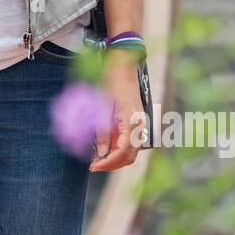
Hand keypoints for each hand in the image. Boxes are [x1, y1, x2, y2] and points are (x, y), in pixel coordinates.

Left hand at [89, 53, 147, 172]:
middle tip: (93, 166)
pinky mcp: (138, 124)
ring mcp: (141, 125)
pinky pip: (131, 144)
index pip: (121, 152)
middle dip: (112, 165)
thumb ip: (102, 131)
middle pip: (129, 157)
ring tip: (98, 159)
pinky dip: (119, 151)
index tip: (93, 167)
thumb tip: (101, 153)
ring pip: (132, 153)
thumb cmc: (110, 83)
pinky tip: (106, 149)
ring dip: (116, 159)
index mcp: (131, 122)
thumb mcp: (101, 107)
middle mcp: (140, 126)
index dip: (107, 163)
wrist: (123, 68)